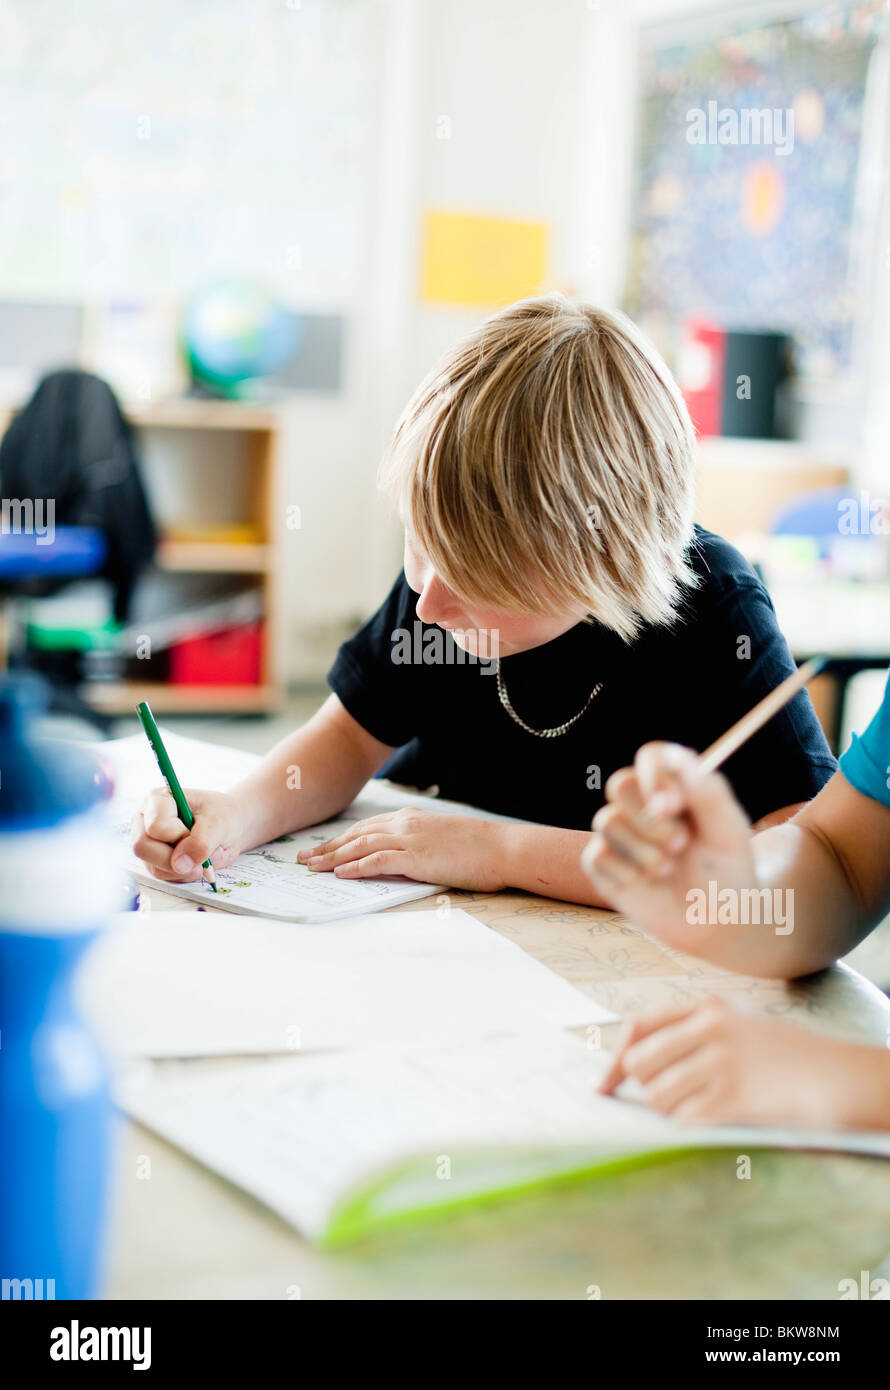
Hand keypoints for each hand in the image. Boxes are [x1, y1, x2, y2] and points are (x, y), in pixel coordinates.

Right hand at [131, 787, 244, 882]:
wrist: (233, 826)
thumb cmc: (223, 815)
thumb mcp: (218, 823)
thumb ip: (201, 842)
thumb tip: (180, 865)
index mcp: (158, 800)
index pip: (155, 826)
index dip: (178, 836)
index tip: (195, 831)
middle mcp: (146, 820)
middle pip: (142, 847)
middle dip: (174, 857)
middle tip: (199, 853)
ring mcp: (149, 842)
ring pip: (153, 866)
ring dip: (184, 868)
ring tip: (203, 855)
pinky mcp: (155, 860)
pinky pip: (163, 876)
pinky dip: (184, 874)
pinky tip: (197, 862)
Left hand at [298, 808, 508, 890]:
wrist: (503, 848)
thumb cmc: (480, 848)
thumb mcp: (443, 840)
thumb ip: (418, 844)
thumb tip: (401, 859)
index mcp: (412, 818)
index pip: (367, 827)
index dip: (342, 838)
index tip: (323, 848)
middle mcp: (406, 824)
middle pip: (357, 834)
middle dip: (328, 847)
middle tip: (304, 858)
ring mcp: (410, 839)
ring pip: (360, 846)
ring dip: (332, 857)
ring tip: (312, 867)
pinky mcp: (416, 857)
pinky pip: (377, 860)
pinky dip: (355, 866)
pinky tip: (339, 873)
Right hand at [581, 742, 755, 947]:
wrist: (716, 924)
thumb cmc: (727, 872)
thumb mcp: (729, 833)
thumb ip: (708, 792)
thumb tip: (680, 757)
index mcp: (674, 789)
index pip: (651, 757)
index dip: (656, 775)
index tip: (674, 805)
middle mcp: (642, 806)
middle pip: (620, 783)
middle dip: (652, 819)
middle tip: (682, 844)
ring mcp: (620, 836)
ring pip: (607, 820)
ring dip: (643, 849)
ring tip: (669, 868)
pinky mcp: (603, 866)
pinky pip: (596, 855)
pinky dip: (625, 871)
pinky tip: (646, 883)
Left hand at [599, 996, 865, 1129]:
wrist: (835, 1076)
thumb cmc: (786, 1053)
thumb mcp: (741, 1021)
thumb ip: (694, 1030)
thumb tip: (637, 1058)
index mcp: (708, 1007)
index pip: (639, 1027)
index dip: (616, 1059)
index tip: (604, 1085)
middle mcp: (710, 1030)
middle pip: (641, 1064)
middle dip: (645, 1088)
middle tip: (667, 1097)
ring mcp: (721, 1063)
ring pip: (658, 1096)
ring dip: (669, 1110)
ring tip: (699, 1106)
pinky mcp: (733, 1097)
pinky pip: (683, 1119)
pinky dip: (688, 1125)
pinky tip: (711, 1118)